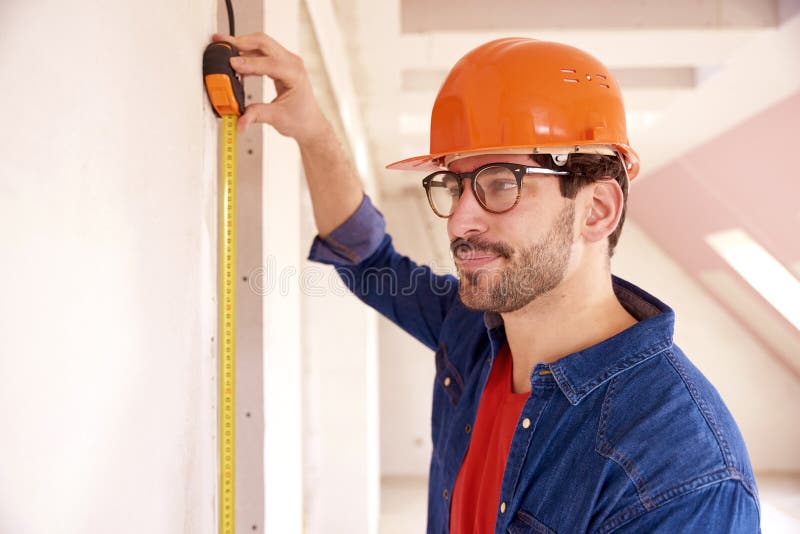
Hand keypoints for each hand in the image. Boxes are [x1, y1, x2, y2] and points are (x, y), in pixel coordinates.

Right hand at [211, 32, 327, 140]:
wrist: (309, 123)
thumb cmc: (301, 120)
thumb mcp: (278, 118)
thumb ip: (256, 116)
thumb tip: (240, 120)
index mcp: (295, 74)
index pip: (270, 63)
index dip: (250, 63)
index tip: (232, 63)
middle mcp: (292, 63)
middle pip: (264, 43)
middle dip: (241, 42)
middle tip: (222, 42)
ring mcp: (287, 61)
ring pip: (261, 44)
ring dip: (242, 45)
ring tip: (224, 47)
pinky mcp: (280, 63)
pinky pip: (261, 52)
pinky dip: (247, 53)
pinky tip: (234, 60)